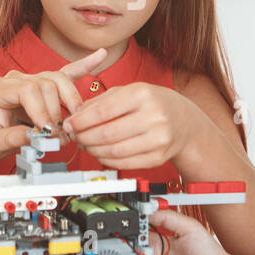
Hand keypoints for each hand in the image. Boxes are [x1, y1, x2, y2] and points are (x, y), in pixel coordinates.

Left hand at [0, 49, 106, 161]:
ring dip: (71, 101)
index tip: (49, 131)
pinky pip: (66, 73)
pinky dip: (83, 66)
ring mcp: (32, 79)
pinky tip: (99, 56)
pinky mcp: (45, 86)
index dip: (42, 110)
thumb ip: (11, 139)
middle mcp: (16, 79)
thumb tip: (35, 137)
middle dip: (58, 112)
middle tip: (60, 135)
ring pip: (59, 80)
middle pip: (47, 85)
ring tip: (76, 120)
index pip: (28, 90)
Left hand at [62, 82, 199, 170]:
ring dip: (93, 150)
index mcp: (143, 95)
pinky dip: (106, 160)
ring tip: (85, 144)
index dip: (81, 120)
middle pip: (107, 133)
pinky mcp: (158, 157)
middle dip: (84, 137)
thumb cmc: (153, 103)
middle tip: (74, 136)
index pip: (103, 111)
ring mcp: (158, 139)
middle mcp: (153, 116)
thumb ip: (101, 101)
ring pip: (114, 151)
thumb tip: (75, 115)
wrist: (184, 121)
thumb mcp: (130, 91)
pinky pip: (124, 163)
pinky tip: (99, 153)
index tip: (69, 124)